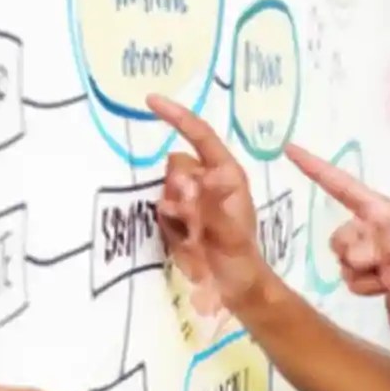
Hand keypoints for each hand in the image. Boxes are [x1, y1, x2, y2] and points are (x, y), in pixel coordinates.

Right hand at [150, 94, 266, 306]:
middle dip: (178, 187)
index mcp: (227, 175)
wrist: (233, 289)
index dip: (177, 117)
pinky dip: (169, 224)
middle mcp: (210, 180)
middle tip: (194, 218)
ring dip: (174, 210)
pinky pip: (160, 209)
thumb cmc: (239, 260)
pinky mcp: (180, 215)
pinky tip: (186, 240)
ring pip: (165, 187)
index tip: (150, 100)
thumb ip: (212, 205)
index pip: (200, 136)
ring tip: (194, 234)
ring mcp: (193, 198)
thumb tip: (200, 177)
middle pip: (175, 164)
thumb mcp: (229, 234)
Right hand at [285, 145, 389, 309]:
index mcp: (379, 210)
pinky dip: (368, 288)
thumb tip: (355, 255)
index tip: (290, 150)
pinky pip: (350, 283)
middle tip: (384, 259)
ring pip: (341, 264)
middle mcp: (369, 230)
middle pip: (337, 238)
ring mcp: (369, 256)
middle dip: (354, 252)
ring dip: (364, 273)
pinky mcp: (371, 279)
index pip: (341, 185)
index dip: (315, 168)